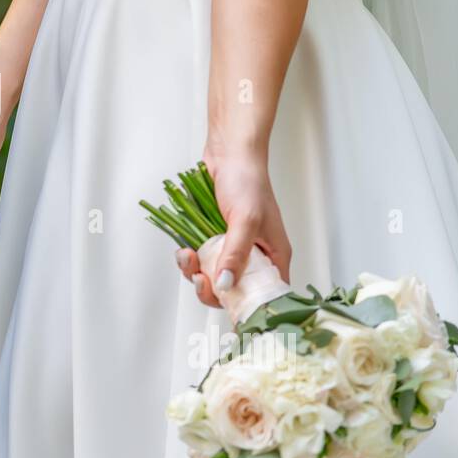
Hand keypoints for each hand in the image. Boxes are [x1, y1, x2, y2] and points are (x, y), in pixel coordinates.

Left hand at [177, 150, 290, 308]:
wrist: (228, 153)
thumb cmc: (248, 181)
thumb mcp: (246, 220)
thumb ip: (236, 254)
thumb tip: (225, 285)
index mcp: (273, 256)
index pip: (265, 294)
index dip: (247, 305)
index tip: (226, 304)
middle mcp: (253, 255)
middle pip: (233, 290)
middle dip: (212, 289)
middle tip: (200, 279)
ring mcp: (231, 248)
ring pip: (211, 276)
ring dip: (195, 272)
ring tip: (187, 257)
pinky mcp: (211, 238)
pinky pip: (198, 260)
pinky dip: (188, 259)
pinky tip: (183, 249)